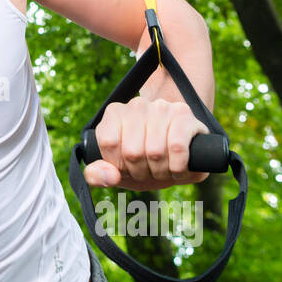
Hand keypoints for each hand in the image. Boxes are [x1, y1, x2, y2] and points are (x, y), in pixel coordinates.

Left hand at [86, 96, 210, 190]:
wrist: (180, 153)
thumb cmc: (143, 162)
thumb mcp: (117, 170)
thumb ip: (97, 175)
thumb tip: (109, 176)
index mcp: (114, 113)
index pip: (109, 143)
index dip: (119, 165)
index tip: (127, 168)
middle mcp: (137, 105)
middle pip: (132, 151)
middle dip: (141, 172)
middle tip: (148, 170)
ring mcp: (162, 107)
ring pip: (155, 151)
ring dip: (161, 172)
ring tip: (163, 169)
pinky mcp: (184, 114)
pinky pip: (177, 147)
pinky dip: (178, 167)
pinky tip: (178, 168)